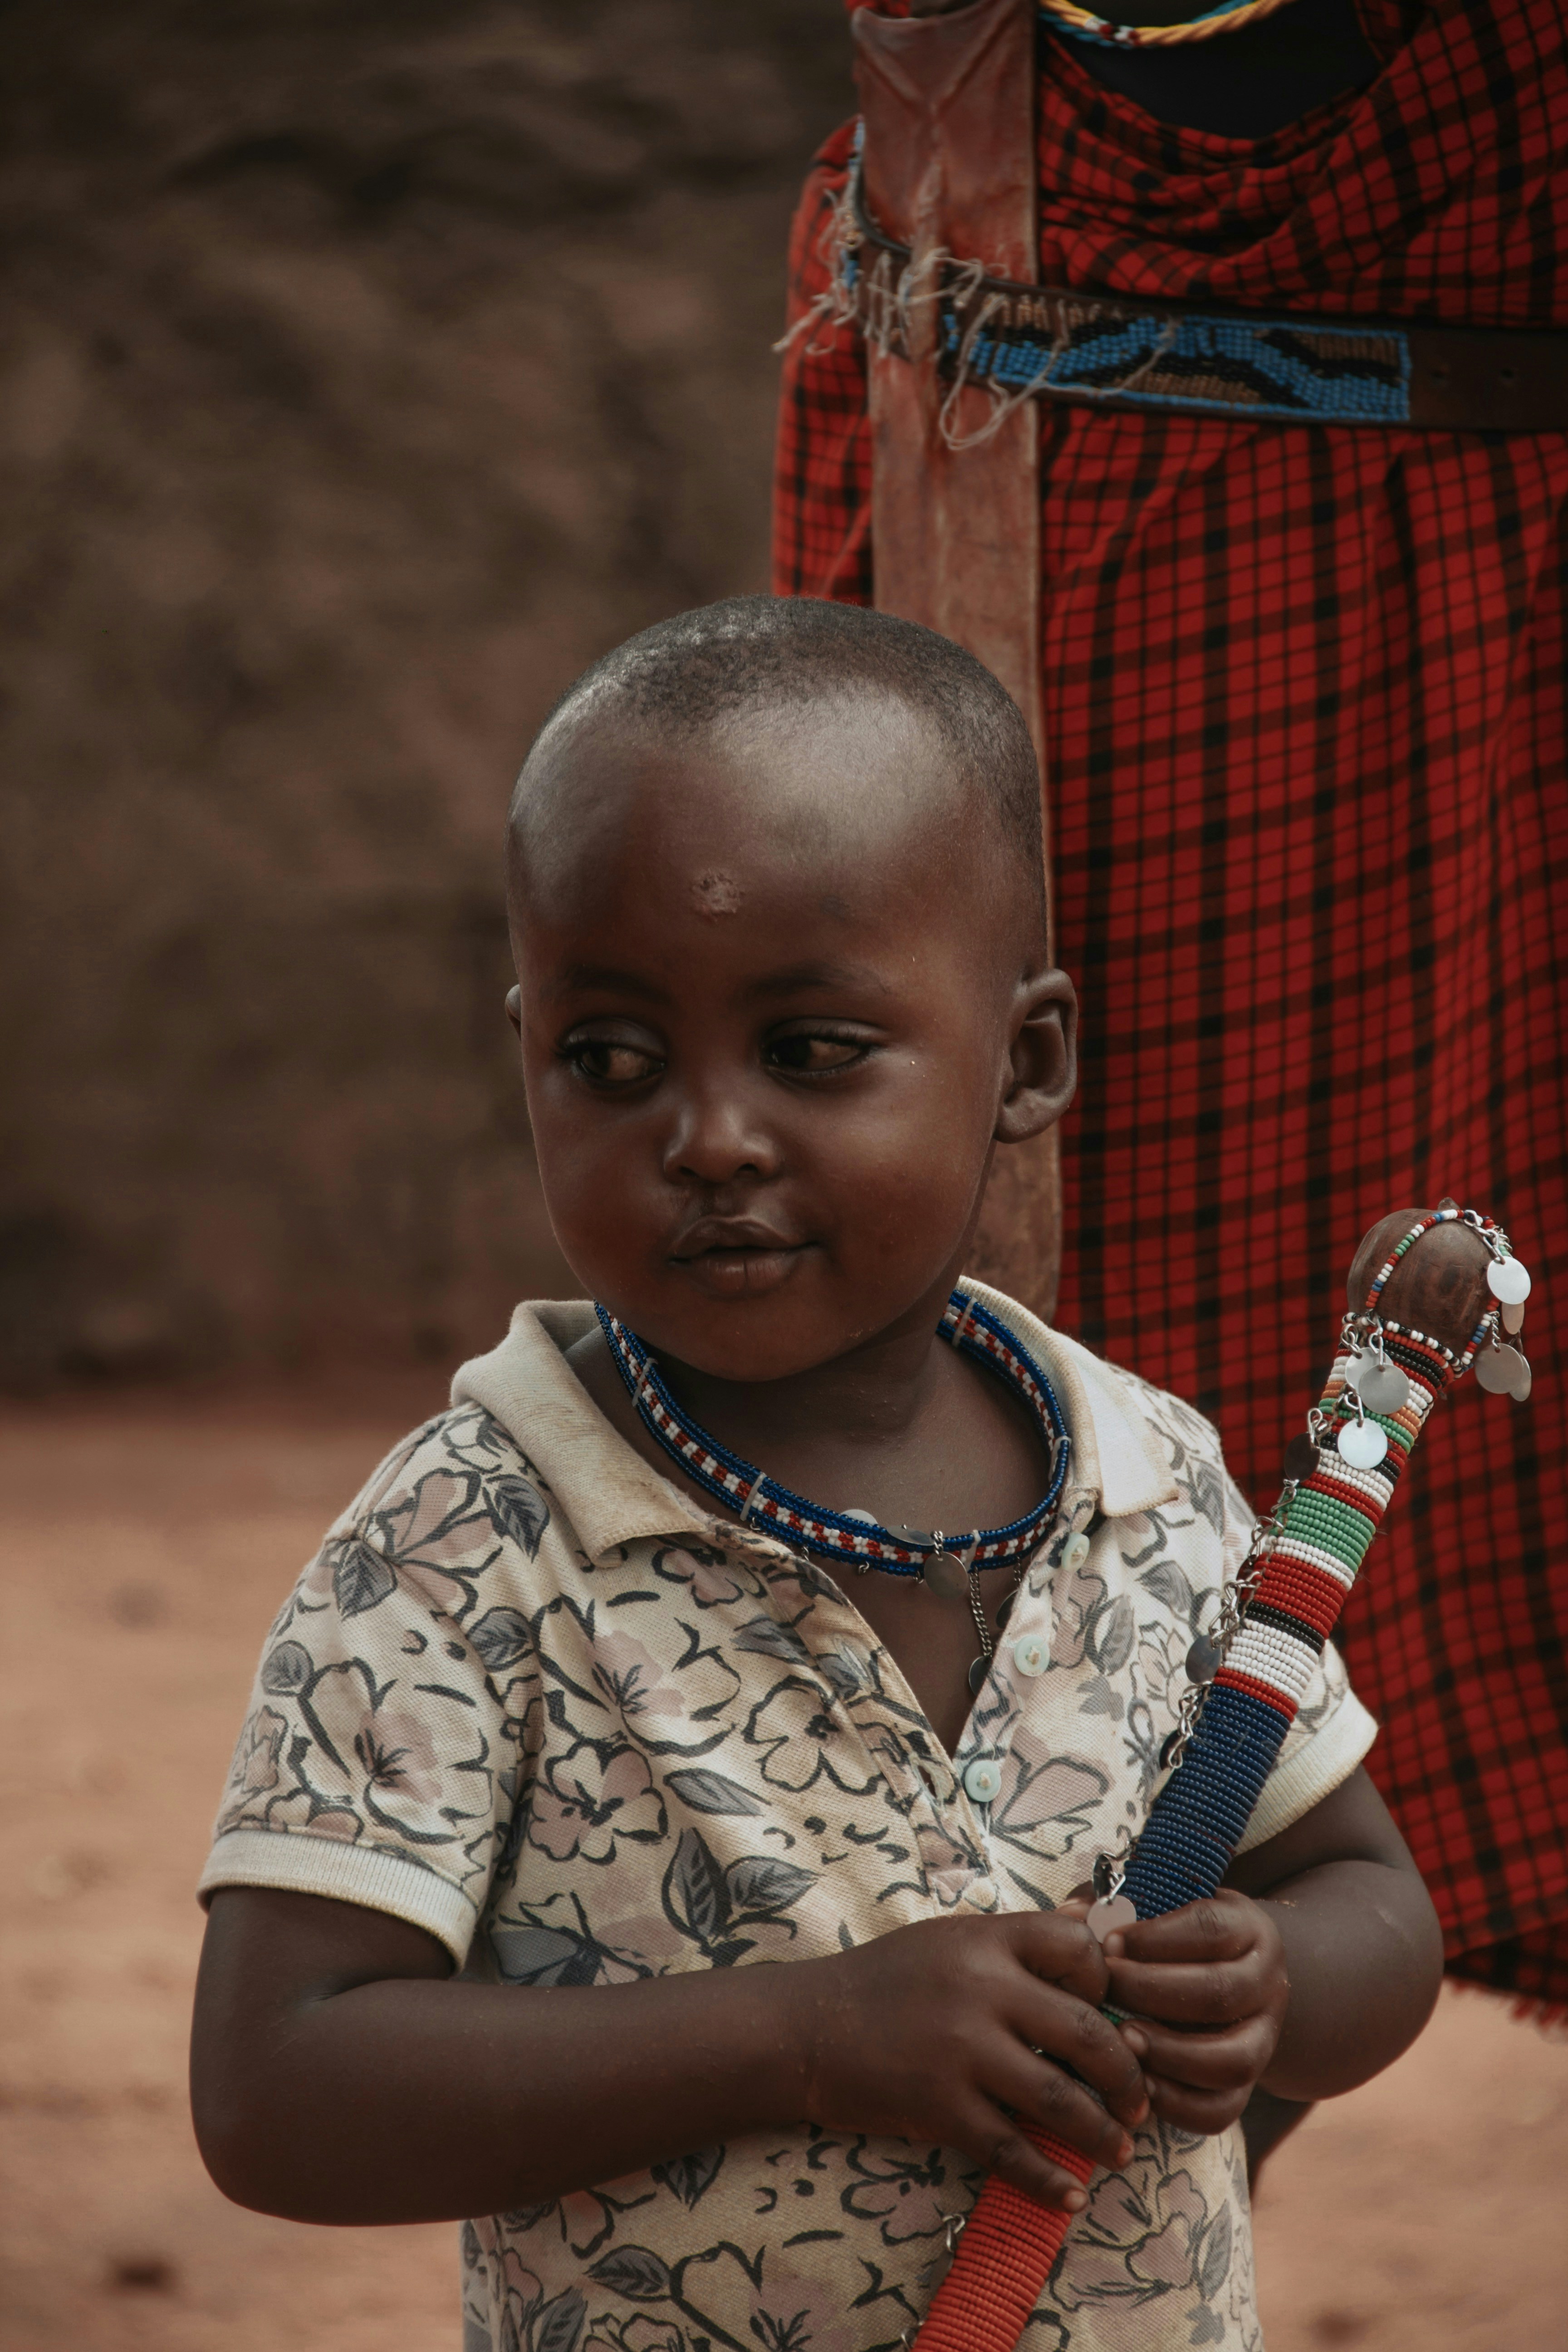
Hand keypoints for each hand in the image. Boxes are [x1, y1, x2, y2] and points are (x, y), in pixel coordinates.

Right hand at [782, 1911, 1150, 2209]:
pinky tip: (1072, 2195)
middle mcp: (981, 1990)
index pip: (1079, 1948)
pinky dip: (1047, 2179)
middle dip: (1127, 2076)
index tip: (1118, 2016)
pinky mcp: (940, 2106)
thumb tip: (1093, 1921)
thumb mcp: (951, 1939)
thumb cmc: (884, 1980)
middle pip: (1086, 2031)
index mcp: (986, 1941)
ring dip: (1101, 2131)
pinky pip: (1009, 2149)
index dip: (1110, 1983)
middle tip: (1141, 2101)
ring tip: (1121, 2150)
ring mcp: (961, 2051)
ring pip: (1059, 2098)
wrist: (807, 2027)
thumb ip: (1019, 1938)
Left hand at [1102, 1891, 1288, 2134]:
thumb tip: (1071, 1915)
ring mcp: (1263, 2039)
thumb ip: (1113, 1907)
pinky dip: (1179, 2104)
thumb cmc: (1175, 1937)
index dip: (1156, 1938)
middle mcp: (1266, 1983)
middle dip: (1152, 1993)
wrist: (1229, 1975)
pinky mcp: (1249, 2085)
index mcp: (1247, 1928)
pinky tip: (1139, 2087)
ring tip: (1123, 2041)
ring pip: (1233, 2059)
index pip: (1210, 1929)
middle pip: (1218, 1992)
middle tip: (1105, 1992)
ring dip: (1170, 2054)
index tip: (1109, 1944)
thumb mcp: (1157, 1908)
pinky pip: (1223, 2108)